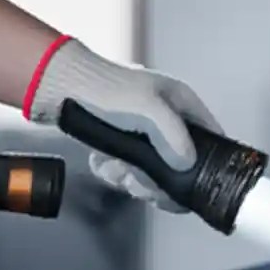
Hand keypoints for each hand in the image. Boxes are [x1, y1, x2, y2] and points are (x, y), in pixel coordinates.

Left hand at [25, 38, 221, 212]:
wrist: (59, 86)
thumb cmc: (104, 87)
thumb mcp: (150, 111)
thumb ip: (175, 138)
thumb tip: (188, 164)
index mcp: (181, 103)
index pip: (211, 137)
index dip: (208, 161)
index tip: (197, 182)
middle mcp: (165, 120)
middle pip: (179, 165)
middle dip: (160, 180)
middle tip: (145, 183)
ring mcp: (142, 134)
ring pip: (151, 174)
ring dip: (133, 179)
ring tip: (118, 169)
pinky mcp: (121, 145)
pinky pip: (126, 171)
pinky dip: (113, 173)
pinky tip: (103, 162)